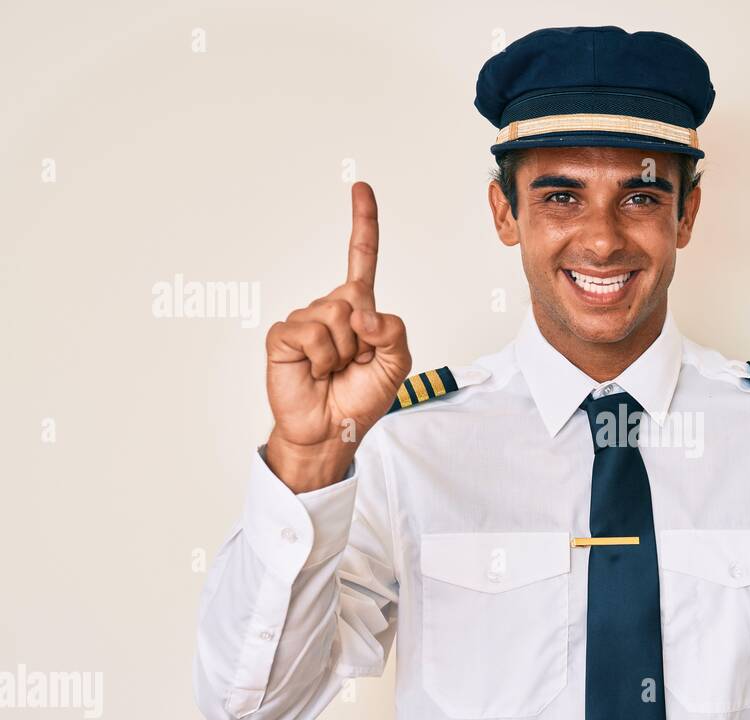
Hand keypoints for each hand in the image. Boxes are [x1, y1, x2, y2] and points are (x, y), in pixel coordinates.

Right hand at [264, 183, 411, 490]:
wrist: (331, 431)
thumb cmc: (360, 398)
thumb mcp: (396, 365)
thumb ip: (393, 332)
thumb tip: (363, 312)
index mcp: (359, 309)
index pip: (361, 259)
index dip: (363, 223)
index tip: (360, 188)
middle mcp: (330, 308)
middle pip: (357, 297)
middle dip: (365, 337)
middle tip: (355, 364)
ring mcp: (304, 319)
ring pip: (336, 317)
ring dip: (343, 352)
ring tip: (334, 371)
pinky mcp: (283, 335)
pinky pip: (312, 333)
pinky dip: (321, 358)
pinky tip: (315, 371)